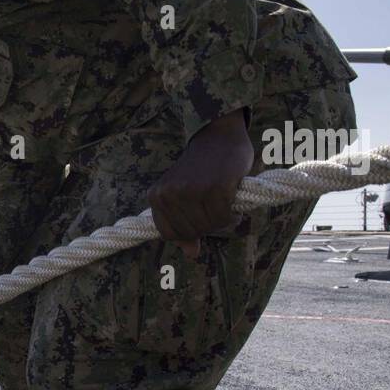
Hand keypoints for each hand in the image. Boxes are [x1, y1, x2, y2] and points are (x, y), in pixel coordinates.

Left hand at [147, 110, 253, 259]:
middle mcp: (171, 194)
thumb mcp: (182, 195)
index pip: (170, 234)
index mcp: (157, 196)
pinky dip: (232, 215)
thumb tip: (191, 253)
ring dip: (221, 221)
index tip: (199, 219)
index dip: (188, 233)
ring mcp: (192, 191)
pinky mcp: (216, 188)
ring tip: (224, 204)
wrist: (218, 135)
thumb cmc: (200, 168)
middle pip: (191, 232)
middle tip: (215, 209)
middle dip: (207, 226)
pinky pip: (224, 217)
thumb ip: (182, 223)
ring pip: (208, 227)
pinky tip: (233, 202)